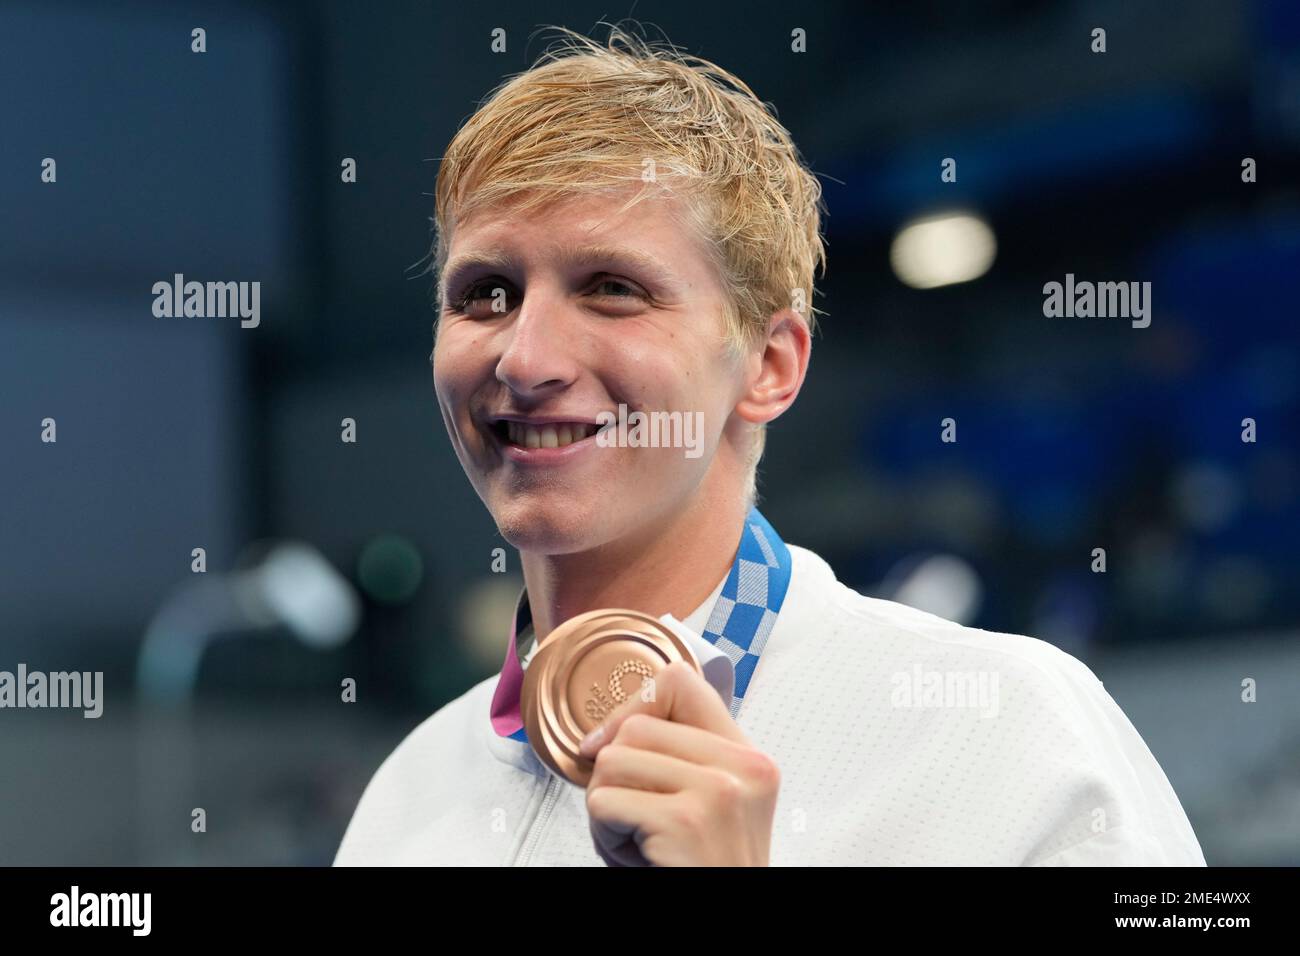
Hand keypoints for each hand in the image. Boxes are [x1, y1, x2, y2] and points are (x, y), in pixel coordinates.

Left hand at [578, 660, 779, 865]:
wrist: (731, 930)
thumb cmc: (700, 872)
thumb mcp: (705, 807)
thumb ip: (678, 760)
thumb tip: (605, 732)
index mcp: (751, 759)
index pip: (681, 681)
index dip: (633, 706)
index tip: (615, 744)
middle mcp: (745, 767)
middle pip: (636, 725)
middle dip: (613, 773)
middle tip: (632, 819)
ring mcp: (720, 790)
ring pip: (612, 760)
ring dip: (605, 807)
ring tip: (635, 841)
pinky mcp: (688, 820)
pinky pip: (603, 802)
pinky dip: (603, 834)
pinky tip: (636, 857)